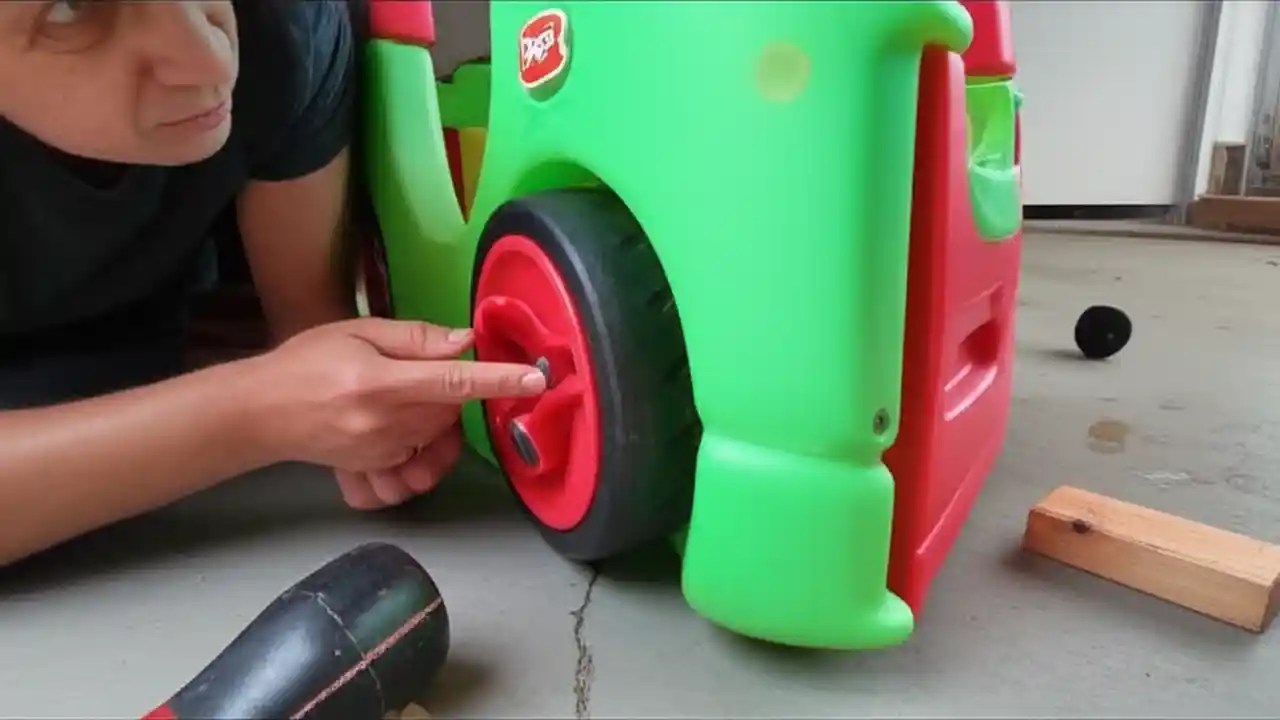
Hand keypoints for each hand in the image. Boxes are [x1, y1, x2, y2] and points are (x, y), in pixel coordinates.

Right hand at [247, 317, 544, 507]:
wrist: (263, 413)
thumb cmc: (308, 362)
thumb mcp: (358, 332)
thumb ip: (415, 338)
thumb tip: (465, 341)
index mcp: (380, 384)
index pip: (453, 383)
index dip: (499, 380)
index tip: (536, 378)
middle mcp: (385, 426)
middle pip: (452, 409)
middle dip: (450, 388)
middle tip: (414, 370)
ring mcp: (382, 455)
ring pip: (440, 434)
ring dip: (437, 415)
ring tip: (400, 395)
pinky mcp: (378, 472)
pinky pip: (420, 458)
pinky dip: (421, 440)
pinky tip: (399, 426)